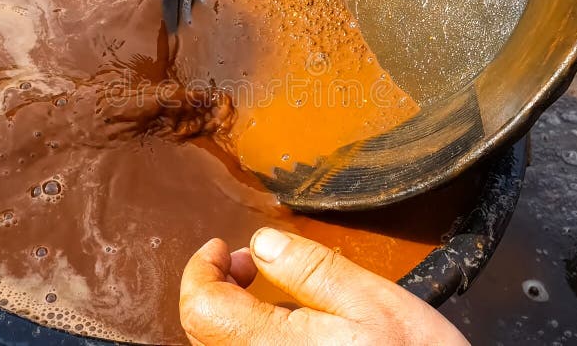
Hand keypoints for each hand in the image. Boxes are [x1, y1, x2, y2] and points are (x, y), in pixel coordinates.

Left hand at [180, 228, 468, 344]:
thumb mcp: (374, 302)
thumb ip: (312, 269)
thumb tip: (262, 243)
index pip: (203, 306)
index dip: (202, 268)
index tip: (221, 246)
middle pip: (203, 329)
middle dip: (217, 284)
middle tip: (249, 262)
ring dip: (230, 309)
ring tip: (265, 290)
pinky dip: (246, 333)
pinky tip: (279, 324)